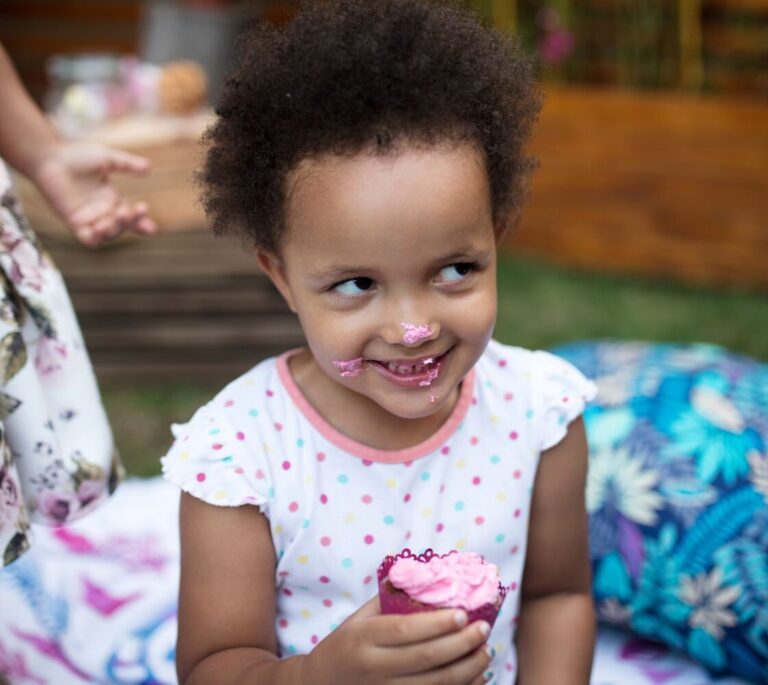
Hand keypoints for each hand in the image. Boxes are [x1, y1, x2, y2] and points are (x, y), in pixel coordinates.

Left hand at [30, 141, 156, 246]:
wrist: (49, 157)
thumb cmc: (75, 156)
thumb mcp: (106, 158)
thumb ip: (127, 164)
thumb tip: (149, 167)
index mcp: (111, 199)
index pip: (131, 217)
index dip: (142, 221)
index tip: (147, 215)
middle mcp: (102, 211)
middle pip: (123, 227)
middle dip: (130, 223)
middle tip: (128, 210)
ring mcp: (88, 218)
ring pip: (109, 235)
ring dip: (116, 230)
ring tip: (115, 216)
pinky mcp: (73, 222)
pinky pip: (88, 239)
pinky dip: (96, 238)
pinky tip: (100, 227)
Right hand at [300, 596, 492, 684]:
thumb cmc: (345, 645)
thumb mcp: (358, 619)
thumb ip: (389, 600)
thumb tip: (424, 574)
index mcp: (363, 638)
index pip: (405, 630)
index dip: (437, 623)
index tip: (464, 613)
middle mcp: (374, 668)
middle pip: (425, 659)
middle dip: (460, 644)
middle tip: (483, 629)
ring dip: (466, 669)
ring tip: (485, 651)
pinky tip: (477, 676)